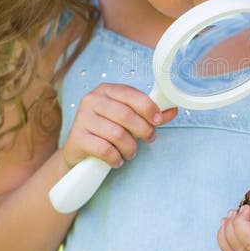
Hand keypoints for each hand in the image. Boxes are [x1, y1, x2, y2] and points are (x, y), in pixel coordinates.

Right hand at [62, 83, 177, 168]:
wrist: (78, 151)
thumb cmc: (107, 131)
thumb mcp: (129, 120)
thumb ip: (149, 115)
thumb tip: (173, 110)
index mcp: (106, 90)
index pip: (131, 94)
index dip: (148, 108)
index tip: (158, 121)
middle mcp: (92, 100)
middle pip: (126, 115)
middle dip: (143, 130)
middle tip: (148, 139)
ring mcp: (82, 118)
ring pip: (117, 134)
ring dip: (130, 148)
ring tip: (130, 153)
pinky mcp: (77, 138)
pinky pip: (104, 150)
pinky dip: (115, 158)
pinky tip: (116, 160)